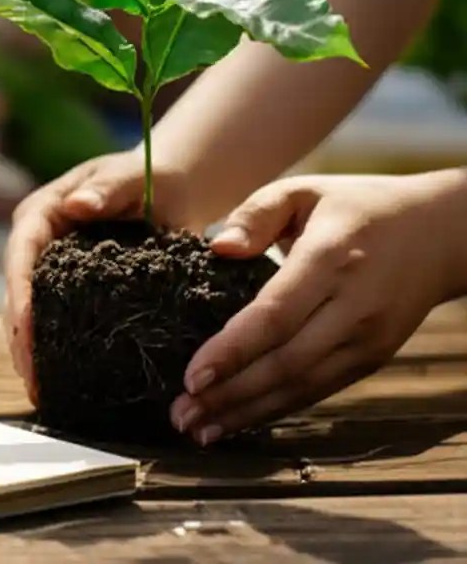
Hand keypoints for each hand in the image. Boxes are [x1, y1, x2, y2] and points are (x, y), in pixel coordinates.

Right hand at [3, 151, 190, 403]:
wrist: (167, 186)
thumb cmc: (149, 176)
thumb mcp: (132, 177)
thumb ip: (109, 188)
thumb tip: (78, 204)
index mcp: (40, 213)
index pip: (20, 256)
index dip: (20, 295)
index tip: (27, 330)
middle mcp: (35, 244)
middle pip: (16, 293)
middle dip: (20, 336)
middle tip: (32, 378)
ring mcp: (47, 269)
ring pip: (26, 314)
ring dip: (30, 351)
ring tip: (41, 390)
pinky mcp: (65, 290)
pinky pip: (51, 322)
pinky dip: (52, 350)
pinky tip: (60, 380)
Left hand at [172, 171, 466, 444]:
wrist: (441, 234)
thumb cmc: (357, 207)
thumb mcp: (304, 190)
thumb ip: (257, 213)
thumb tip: (218, 248)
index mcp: (331, 258)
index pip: (276, 315)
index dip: (233, 351)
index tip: (191, 377)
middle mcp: (353, 306)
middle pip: (285, 362)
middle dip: (229, 395)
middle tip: (180, 416)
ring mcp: (368, 338)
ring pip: (301, 386)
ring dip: (247, 413)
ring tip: (198, 430)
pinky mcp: (373, 358)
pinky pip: (318, 390)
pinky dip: (276, 410)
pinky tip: (238, 422)